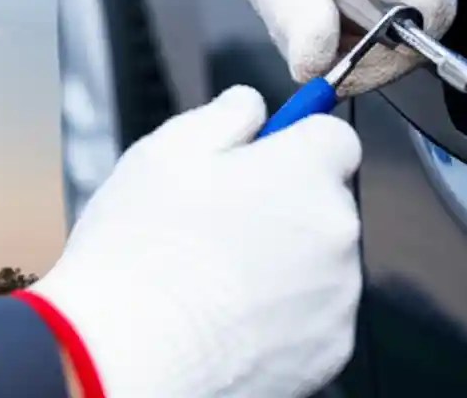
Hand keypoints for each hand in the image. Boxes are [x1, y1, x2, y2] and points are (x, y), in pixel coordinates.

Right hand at [30, 86, 362, 397]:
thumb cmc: (140, 254)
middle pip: (325, 202)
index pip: (333, 137)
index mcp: (306, 171)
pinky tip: (228, 319)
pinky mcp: (330, 351)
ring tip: (214, 278)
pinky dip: (283, 317)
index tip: (263, 158)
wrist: (128, 360)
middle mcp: (338, 231)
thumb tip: (252, 106)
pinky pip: (314, 317)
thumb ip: (225, 115)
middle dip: (284, 205)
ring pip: (321, 262)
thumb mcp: (166, 152)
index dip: (294, 144)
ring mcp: (339, 297)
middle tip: (219, 223)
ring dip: (285, 262)